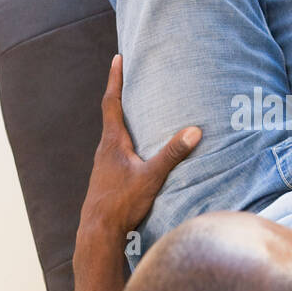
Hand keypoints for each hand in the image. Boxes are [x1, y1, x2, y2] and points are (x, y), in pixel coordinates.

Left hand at [77, 54, 201, 241]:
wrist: (97, 232)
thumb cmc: (121, 203)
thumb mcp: (151, 177)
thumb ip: (171, 154)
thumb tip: (194, 132)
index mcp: (113, 143)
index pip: (112, 102)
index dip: (115, 79)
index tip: (117, 58)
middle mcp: (105, 150)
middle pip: (111, 115)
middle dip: (120, 95)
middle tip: (130, 76)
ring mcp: (104, 165)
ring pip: (114, 135)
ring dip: (124, 120)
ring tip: (138, 111)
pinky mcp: (107, 178)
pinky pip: (117, 151)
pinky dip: (127, 142)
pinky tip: (137, 151)